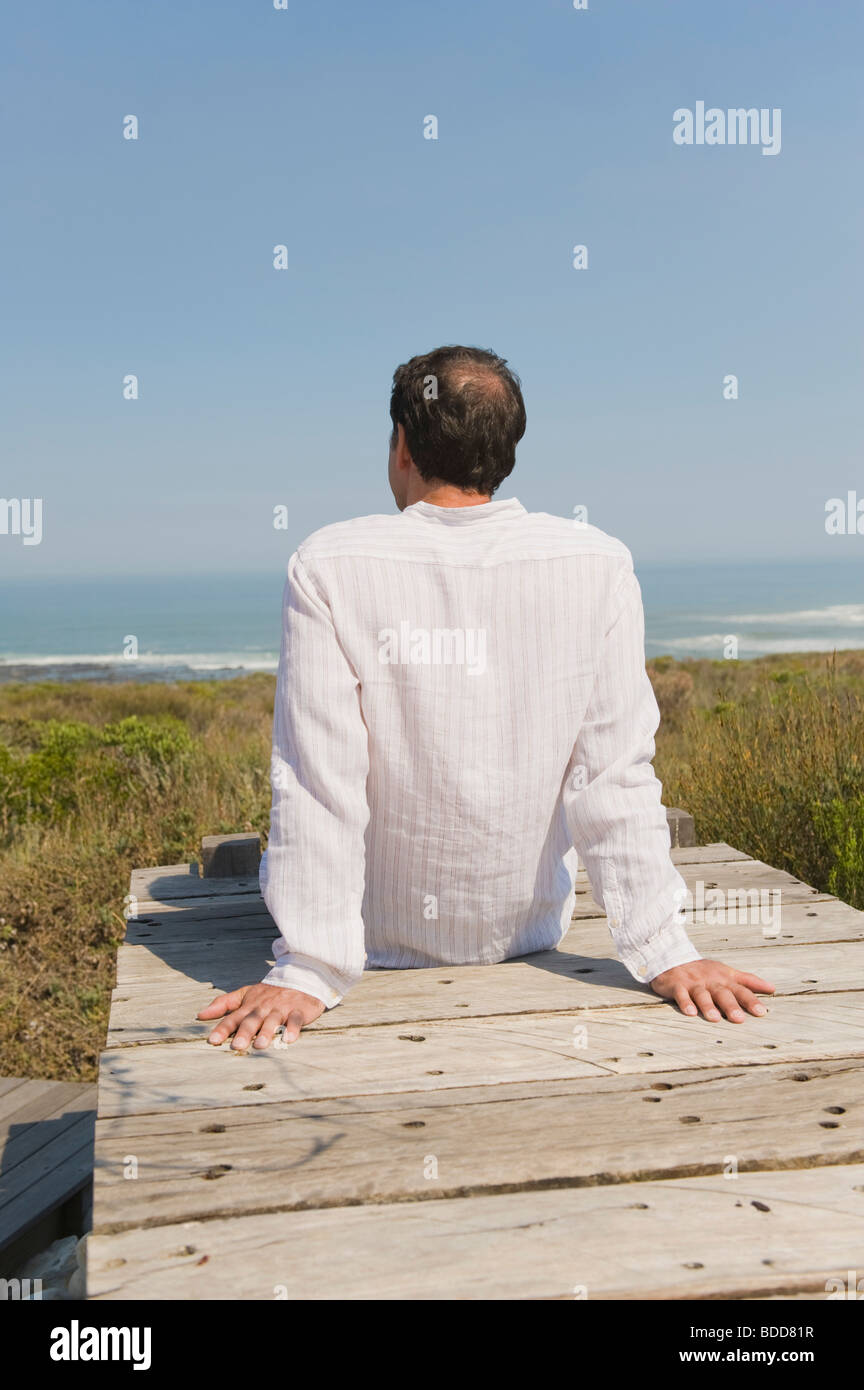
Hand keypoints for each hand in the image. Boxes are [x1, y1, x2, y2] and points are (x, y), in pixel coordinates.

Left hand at [197, 983, 325, 1049]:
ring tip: (260, 1045)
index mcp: (249, 1005)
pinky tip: (288, 1039)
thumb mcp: (245, 994)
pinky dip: (293, 1029)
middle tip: (237, 1046)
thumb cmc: (269, 992)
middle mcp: (263, 1008)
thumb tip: (200, 1014)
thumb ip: (223, 1004)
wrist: (300, 977)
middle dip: (244, 1033)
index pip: (233, 1017)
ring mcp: (281, 1009)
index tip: (213, 1041)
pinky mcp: (298, 1010)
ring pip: (273, 1020)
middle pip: (252, 1020)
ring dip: (267, 1032)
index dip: (223, 1029)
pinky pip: (295, 1020)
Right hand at [650, 959, 774, 1022]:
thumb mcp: (727, 972)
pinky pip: (680, 994)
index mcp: (724, 979)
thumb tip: (772, 988)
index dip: (750, 1000)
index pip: (740, 990)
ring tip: (714, 1018)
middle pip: (722, 993)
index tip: (761, 1012)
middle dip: (730, 1006)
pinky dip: (685, 1002)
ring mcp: (693, 983)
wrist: (672, 958)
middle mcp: (710, 981)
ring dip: (708, 1006)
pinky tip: (689, 1012)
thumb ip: (749, 981)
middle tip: (739, 1019)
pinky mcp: (676, 986)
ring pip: (702, 995)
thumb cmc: (703, 970)